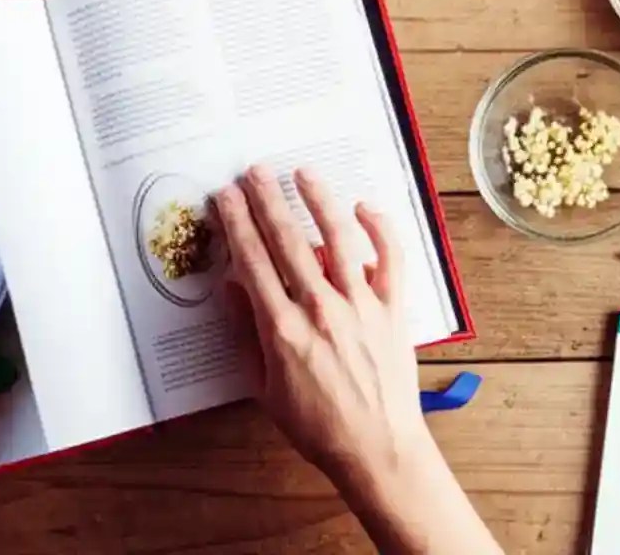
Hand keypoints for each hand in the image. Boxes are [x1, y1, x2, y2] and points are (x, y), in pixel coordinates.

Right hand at [216, 166, 501, 554]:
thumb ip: (247, 333)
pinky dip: (379, 229)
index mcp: (283, 330)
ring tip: (304, 173)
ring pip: (339, 238)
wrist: (376, 447)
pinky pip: (391, 258)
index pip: (253, 262)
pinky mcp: (393, 309)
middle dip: (267, 201)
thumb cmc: (318, 425)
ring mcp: (361, 306)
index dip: (237, 224)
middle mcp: (321, 309)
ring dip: (319, 201)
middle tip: (253, 172)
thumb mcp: (265, 386)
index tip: (226, 198)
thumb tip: (232, 288)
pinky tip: (364, 208)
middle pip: (289, 241)